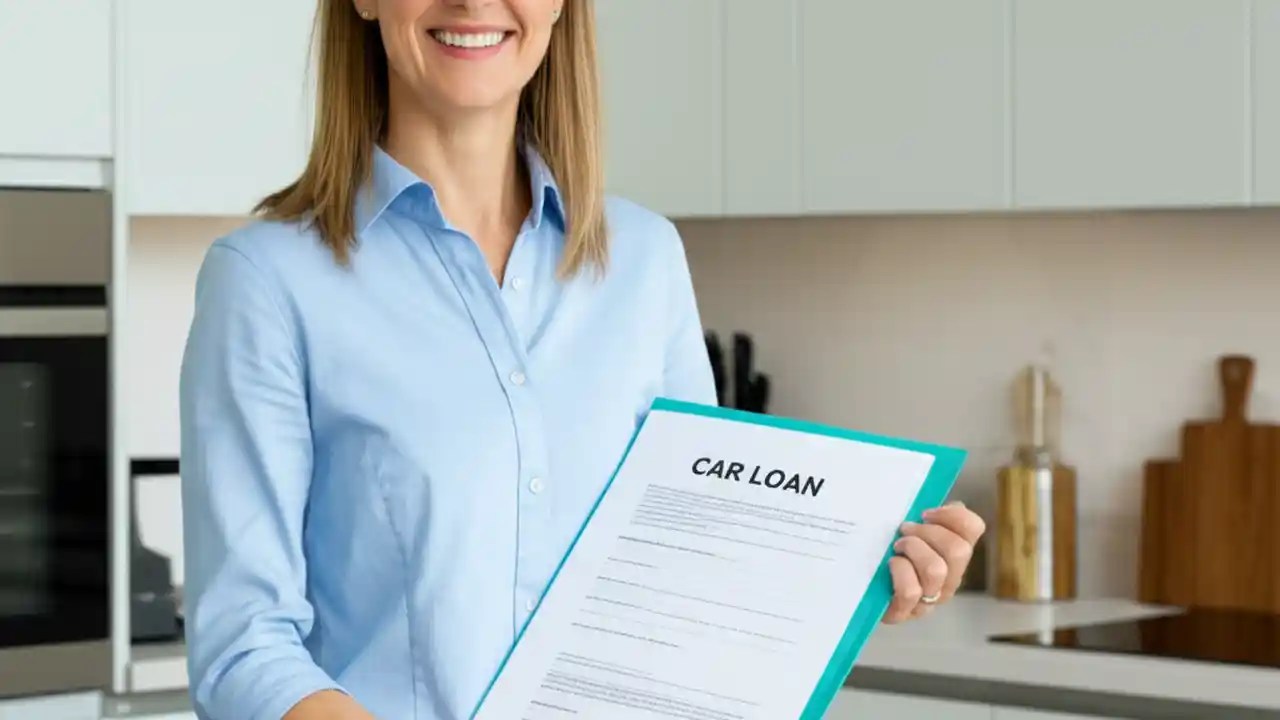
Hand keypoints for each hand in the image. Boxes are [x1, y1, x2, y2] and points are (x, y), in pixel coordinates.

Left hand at [882, 501, 985, 623]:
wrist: (853, 581)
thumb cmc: (882, 548)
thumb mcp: (907, 526)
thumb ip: (926, 514)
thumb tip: (944, 504)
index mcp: (954, 552)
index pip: (973, 528)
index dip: (952, 515)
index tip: (925, 513)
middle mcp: (949, 577)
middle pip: (958, 550)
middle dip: (927, 533)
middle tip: (904, 530)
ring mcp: (929, 598)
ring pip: (936, 570)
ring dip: (912, 550)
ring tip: (896, 548)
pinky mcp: (905, 612)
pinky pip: (911, 591)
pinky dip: (899, 572)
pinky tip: (890, 566)